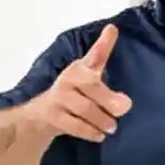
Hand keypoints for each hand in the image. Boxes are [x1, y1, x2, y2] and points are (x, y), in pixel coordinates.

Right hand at [28, 24, 131, 141]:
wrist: (39, 116)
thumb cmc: (72, 96)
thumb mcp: (89, 82)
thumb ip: (110, 90)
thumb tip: (125, 103)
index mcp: (80, 68)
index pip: (94, 54)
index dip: (104, 43)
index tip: (112, 29)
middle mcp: (68, 78)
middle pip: (91, 85)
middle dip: (108, 98)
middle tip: (124, 107)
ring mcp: (58, 97)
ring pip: (84, 108)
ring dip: (101, 119)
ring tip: (112, 127)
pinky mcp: (53, 115)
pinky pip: (75, 125)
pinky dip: (90, 132)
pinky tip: (99, 135)